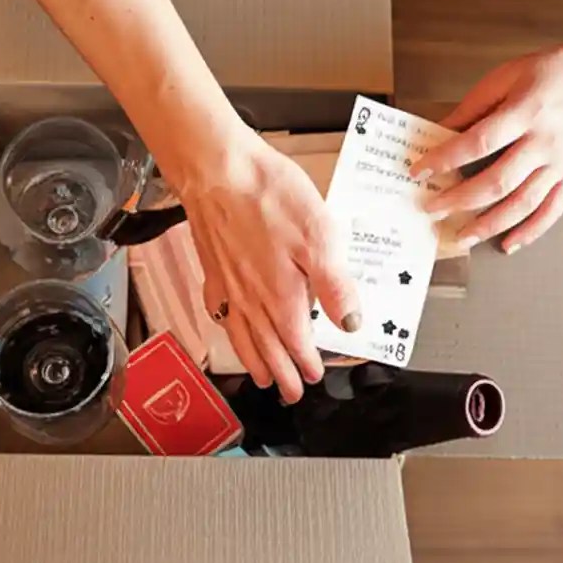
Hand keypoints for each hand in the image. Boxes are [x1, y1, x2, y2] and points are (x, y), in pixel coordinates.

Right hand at [167, 122, 360, 402]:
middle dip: (282, 373)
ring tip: (261, 377)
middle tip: (289, 392)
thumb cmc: (267, 195)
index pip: (297, 341)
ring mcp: (228, 285)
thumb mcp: (320, 237)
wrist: (217, 170)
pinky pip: (220, 310)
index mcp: (281, 294)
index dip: (307, 362)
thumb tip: (350, 322)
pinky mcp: (212, 267)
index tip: (314, 376)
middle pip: (268, 346)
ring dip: (254, 360)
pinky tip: (227, 324)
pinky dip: (227, 327)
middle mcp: (252, 297)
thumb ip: (335, 285)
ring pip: (242, 335)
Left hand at [410, 24, 562, 251]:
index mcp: (527, 111)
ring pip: (522, 204)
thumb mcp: (509, 76)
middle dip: (460, 200)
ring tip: (462, 236)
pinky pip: (551, 211)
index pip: (479, 142)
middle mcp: (545, 142)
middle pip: (498, 181)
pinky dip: (530, 232)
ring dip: (489, 225)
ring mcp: (561, 164)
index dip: (446, 158)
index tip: (420, 170)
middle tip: (432, 209)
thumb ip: (473, 106)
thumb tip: (439, 130)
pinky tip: (508, 244)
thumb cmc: (558, 71)